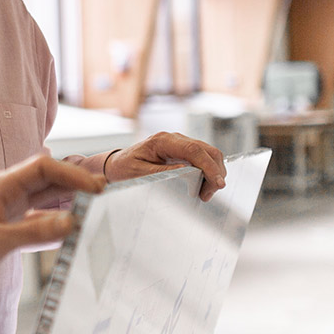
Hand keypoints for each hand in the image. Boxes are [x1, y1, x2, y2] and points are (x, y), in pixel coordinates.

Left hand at [0, 154, 102, 292]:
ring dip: (70, 205)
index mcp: (2, 187)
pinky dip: (57, 227)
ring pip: (47, 202)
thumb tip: (72, 224)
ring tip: (97, 212)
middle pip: (50, 181)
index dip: (72, 173)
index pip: (44, 168)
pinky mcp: (8, 231)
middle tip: (107, 197)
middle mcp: (7, 195)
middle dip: (77, 186)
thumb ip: (35, 233)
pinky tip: (73, 235)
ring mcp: (9, 212)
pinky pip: (40, 223)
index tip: (97, 188)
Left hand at [104, 132, 227, 199]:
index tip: (218, 184)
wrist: (116, 164)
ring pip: (208, 154)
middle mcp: (174, 138)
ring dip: (213, 173)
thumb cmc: (125, 168)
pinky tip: (201, 186)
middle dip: (215, 172)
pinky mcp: (182, 150)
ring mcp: (179, 143)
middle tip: (208, 195)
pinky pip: (202, 158)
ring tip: (204, 194)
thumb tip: (189, 171)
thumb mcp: (140, 173)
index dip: (209, 167)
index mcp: (163, 141)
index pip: (194, 150)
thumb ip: (164, 171)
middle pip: (207, 150)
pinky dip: (207, 172)